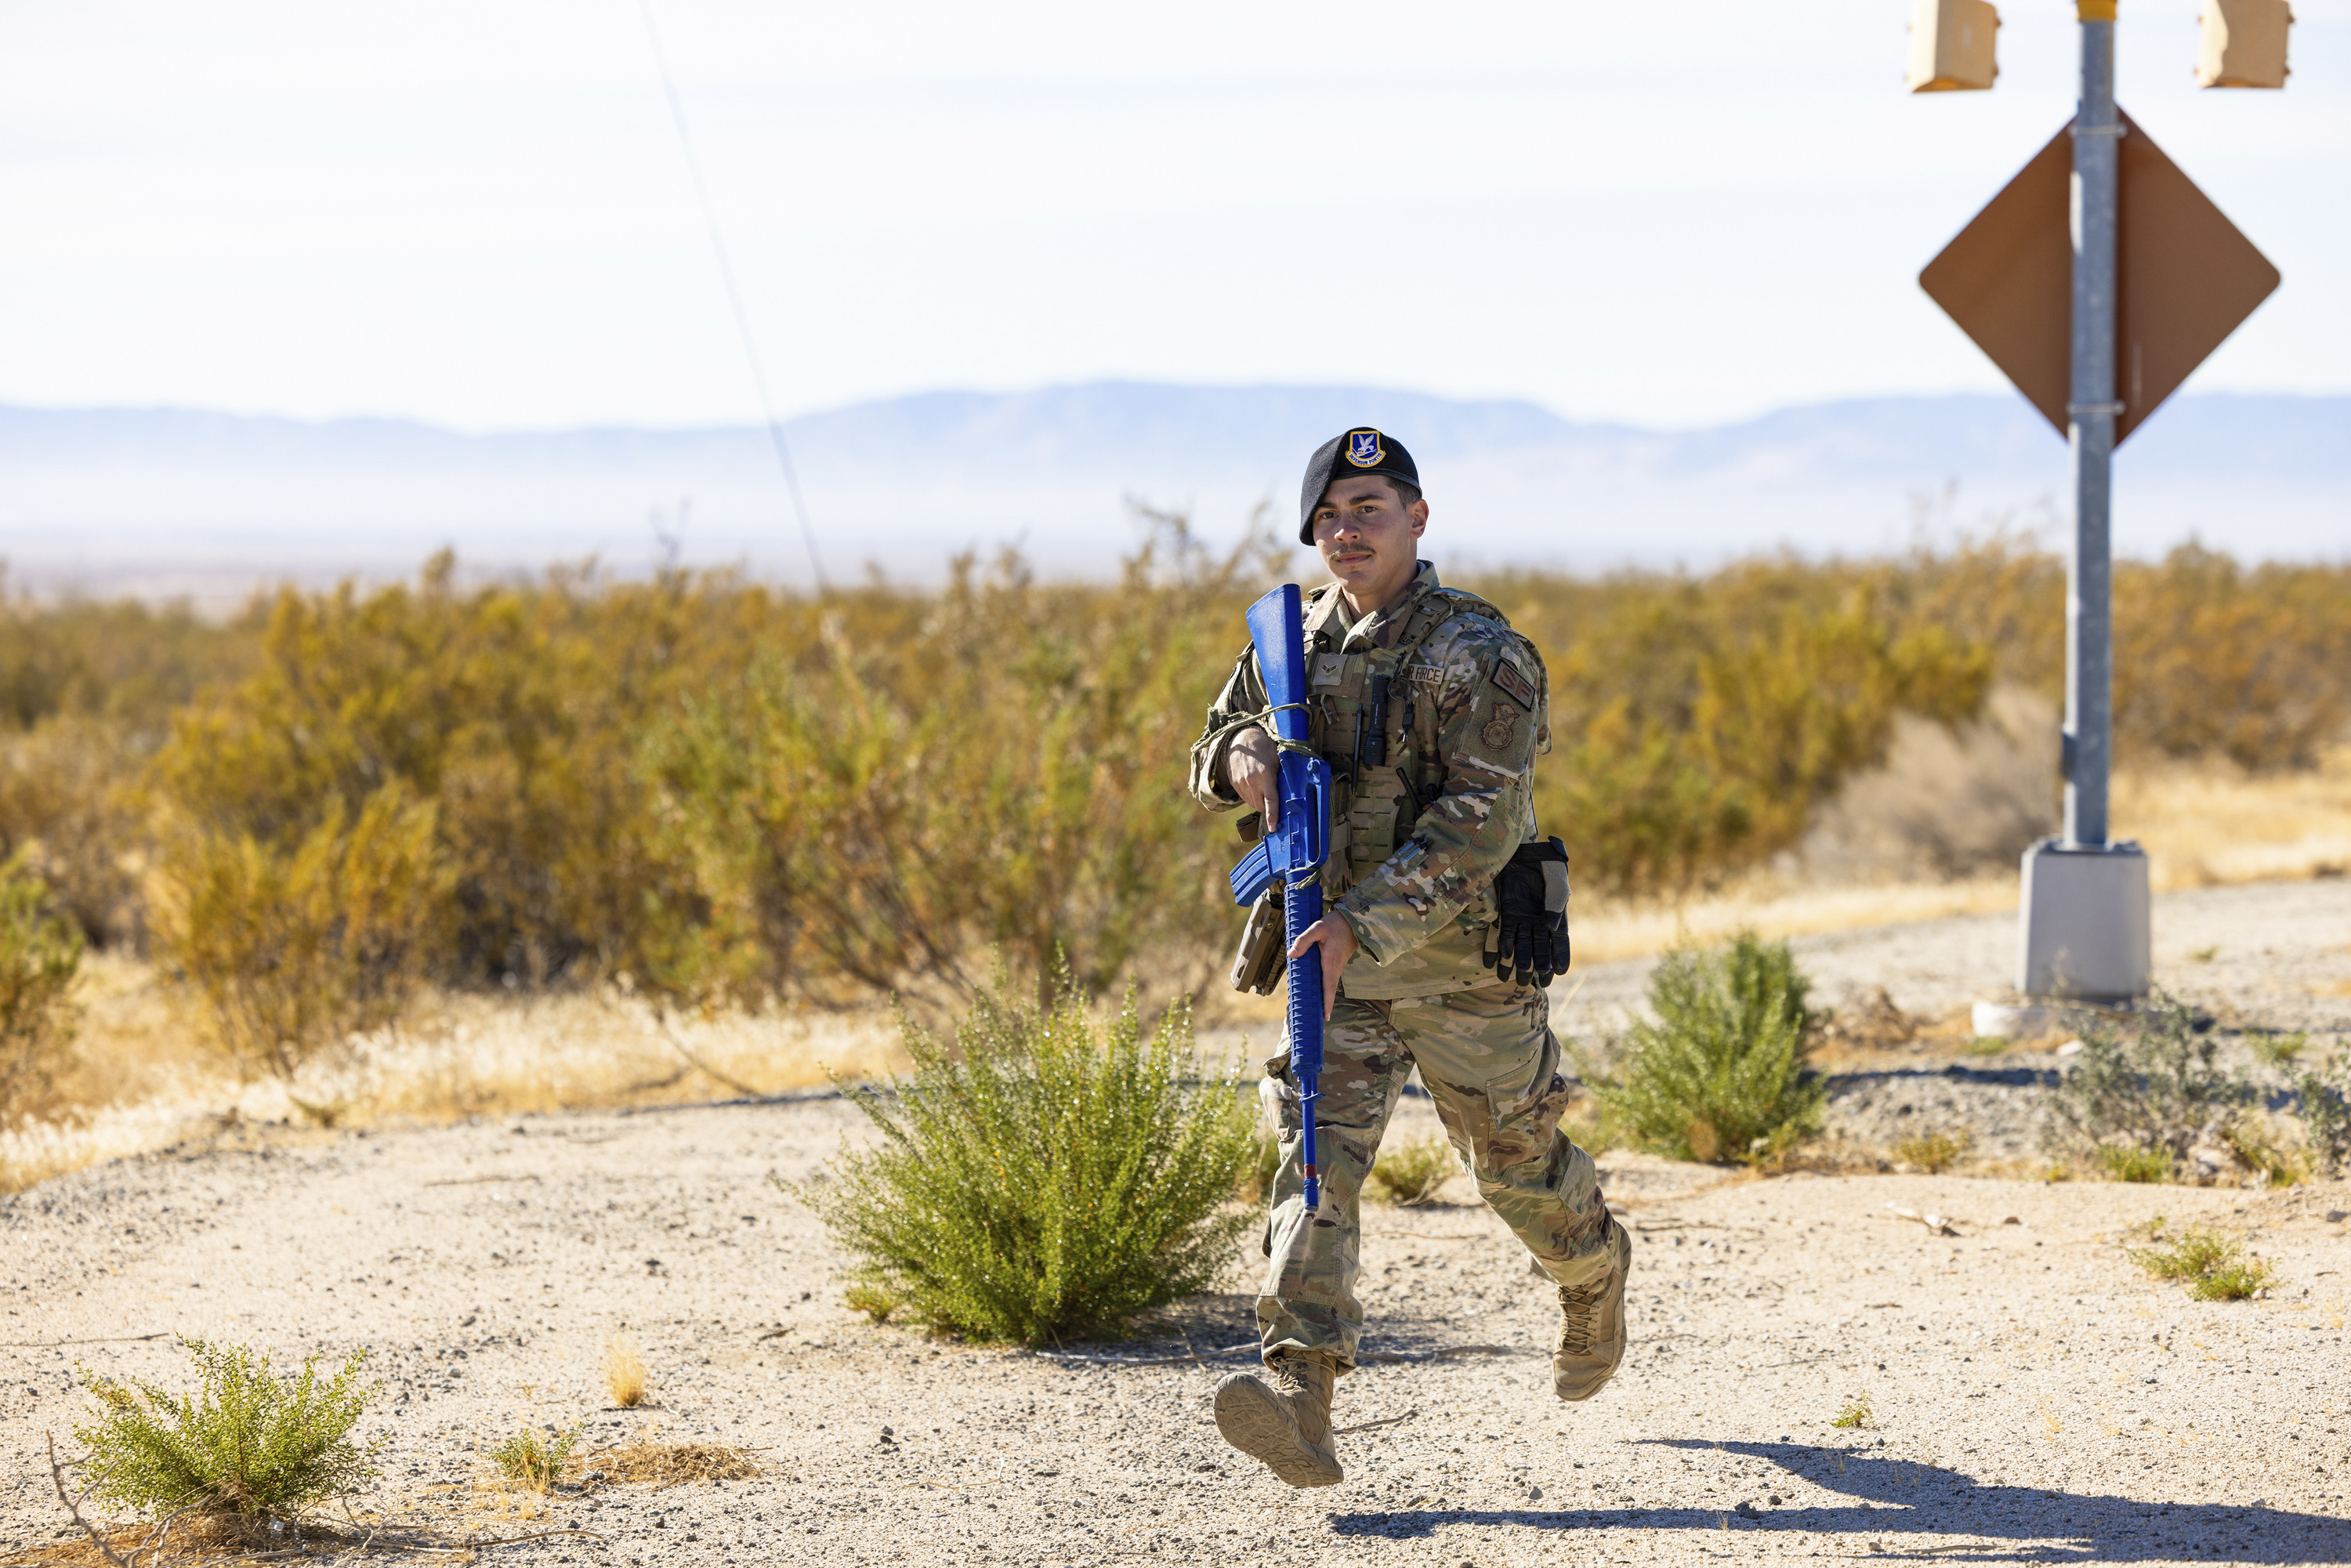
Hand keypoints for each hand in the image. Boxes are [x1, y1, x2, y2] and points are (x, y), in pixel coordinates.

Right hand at [1226, 726, 1278, 821]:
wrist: (1241, 738)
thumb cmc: (1264, 747)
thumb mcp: (1278, 758)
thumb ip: (1281, 775)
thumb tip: (1292, 792)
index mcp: (1266, 775)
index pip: (1271, 800)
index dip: (1272, 816)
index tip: (1273, 828)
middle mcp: (1252, 781)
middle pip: (1261, 806)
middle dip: (1268, 807)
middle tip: (1272, 796)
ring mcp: (1241, 783)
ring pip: (1252, 804)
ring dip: (1259, 801)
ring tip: (1262, 787)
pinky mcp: (1235, 783)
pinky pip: (1244, 798)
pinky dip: (1251, 796)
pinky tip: (1254, 785)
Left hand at [1287, 914, 1358, 1019]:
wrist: (1353, 919)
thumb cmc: (1335, 924)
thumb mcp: (1317, 928)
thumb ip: (1303, 940)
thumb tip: (1291, 955)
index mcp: (1331, 963)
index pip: (1329, 988)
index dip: (1327, 1003)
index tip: (1326, 1017)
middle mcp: (1336, 967)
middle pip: (1329, 990)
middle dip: (1323, 1004)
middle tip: (1316, 1018)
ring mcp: (1337, 966)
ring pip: (1328, 984)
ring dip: (1323, 995)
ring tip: (1314, 1008)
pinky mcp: (1336, 962)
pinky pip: (1329, 977)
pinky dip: (1324, 985)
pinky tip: (1315, 988)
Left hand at [1486, 838, 1568, 987]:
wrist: (1526, 850)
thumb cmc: (1547, 865)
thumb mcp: (1557, 881)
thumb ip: (1556, 902)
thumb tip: (1550, 926)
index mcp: (1557, 917)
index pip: (1560, 943)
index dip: (1560, 958)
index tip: (1559, 972)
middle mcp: (1539, 923)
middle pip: (1539, 950)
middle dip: (1537, 968)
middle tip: (1534, 984)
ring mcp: (1523, 918)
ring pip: (1520, 946)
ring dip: (1517, 963)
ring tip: (1513, 980)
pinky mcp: (1507, 912)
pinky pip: (1504, 932)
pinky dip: (1501, 946)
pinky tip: (1499, 959)